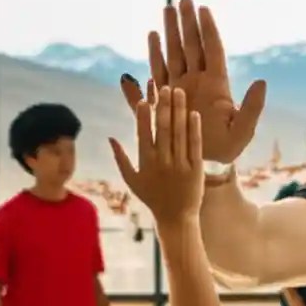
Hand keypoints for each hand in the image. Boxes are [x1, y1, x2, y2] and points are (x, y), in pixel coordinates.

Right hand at [109, 86, 202, 223]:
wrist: (176, 218)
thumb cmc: (152, 198)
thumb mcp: (132, 181)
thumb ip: (120, 159)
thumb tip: (110, 138)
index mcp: (146, 163)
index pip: (144, 134)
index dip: (144, 116)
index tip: (144, 99)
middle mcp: (163, 162)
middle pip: (163, 129)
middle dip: (164, 106)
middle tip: (165, 87)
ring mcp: (180, 165)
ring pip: (179, 133)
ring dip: (179, 110)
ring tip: (179, 92)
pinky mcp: (195, 169)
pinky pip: (195, 145)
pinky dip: (194, 129)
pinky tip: (193, 113)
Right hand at [120, 0, 266, 163]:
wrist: (205, 163)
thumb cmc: (228, 147)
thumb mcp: (244, 129)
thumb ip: (253, 106)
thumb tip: (262, 81)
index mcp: (217, 84)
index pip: (212, 50)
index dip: (208, 29)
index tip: (203, 8)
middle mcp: (198, 81)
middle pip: (191, 45)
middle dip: (187, 23)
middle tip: (184, 0)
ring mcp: (181, 87)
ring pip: (174, 53)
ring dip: (170, 32)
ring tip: (167, 8)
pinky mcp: (165, 97)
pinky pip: (157, 72)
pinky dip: (154, 55)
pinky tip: (152, 37)